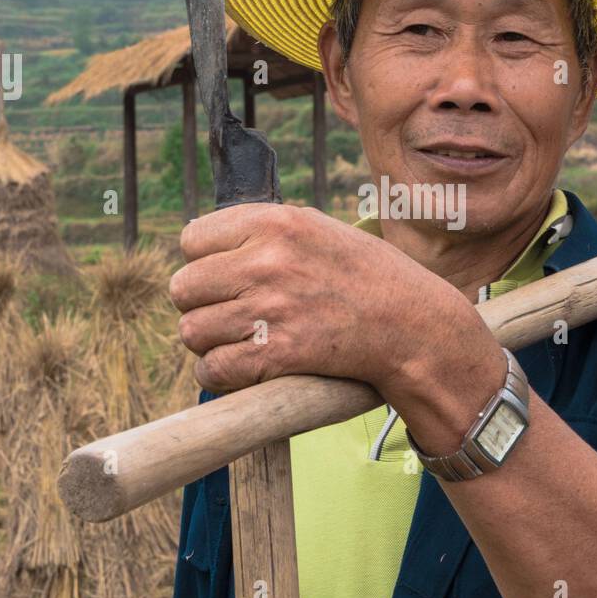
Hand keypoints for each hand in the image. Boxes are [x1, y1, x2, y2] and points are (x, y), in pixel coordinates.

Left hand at [168, 202, 482, 395]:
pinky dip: (221, 375)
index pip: (192, 239)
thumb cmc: (368, 278)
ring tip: (241, 340)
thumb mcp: (318, 231)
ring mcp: (269, 309)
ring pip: (192, 331)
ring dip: (210, 342)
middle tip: (233, 313)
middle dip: (203, 304)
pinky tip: (245, 367)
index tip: (227, 276)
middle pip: (184, 288)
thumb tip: (201, 245)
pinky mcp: (276, 355)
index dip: (205, 261)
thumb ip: (263, 232)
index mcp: (276, 223)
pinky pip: (212, 369)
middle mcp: (267, 261)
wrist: (413, 326)